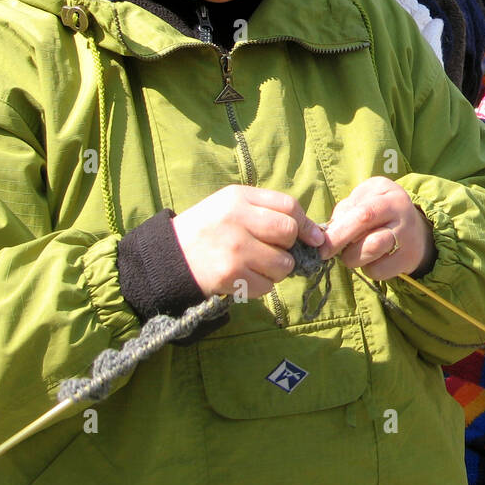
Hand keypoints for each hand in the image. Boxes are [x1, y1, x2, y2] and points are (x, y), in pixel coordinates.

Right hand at [172, 185, 324, 297]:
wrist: (169, 257)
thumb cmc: (209, 229)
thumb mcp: (232, 205)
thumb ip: (270, 210)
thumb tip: (315, 234)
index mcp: (238, 198)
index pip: (289, 206)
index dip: (306, 224)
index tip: (312, 237)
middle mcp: (237, 221)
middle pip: (289, 233)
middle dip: (290, 246)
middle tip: (274, 251)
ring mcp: (235, 250)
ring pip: (283, 264)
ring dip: (277, 269)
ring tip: (257, 265)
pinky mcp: (230, 276)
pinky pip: (266, 286)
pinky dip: (261, 285)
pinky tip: (245, 277)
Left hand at [322, 177, 436, 280]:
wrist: (416, 229)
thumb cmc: (380, 211)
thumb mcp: (365, 199)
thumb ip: (345, 211)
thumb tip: (326, 231)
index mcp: (388, 195)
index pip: (362, 214)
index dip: (338, 230)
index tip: (320, 243)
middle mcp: (402, 213)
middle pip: (368, 233)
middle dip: (340, 244)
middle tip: (324, 253)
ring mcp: (409, 237)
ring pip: (372, 251)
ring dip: (353, 257)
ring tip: (352, 253)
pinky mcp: (409, 259)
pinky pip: (379, 271)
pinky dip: (367, 268)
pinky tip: (370, 260)